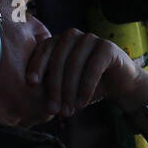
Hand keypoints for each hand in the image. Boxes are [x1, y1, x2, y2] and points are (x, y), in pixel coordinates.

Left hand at [25, 28, 147, 117]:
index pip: (43, 50)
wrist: (119, 83)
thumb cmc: (86, 84)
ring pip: (74, 64)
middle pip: (58, 60)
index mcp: (59, 41)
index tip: (31, 84)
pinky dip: (86, 87)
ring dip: (70, 91)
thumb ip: (50, 83)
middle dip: (54, 87)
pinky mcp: (107, 47)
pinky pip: (93, 67)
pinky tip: (82, 103)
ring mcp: (91, 39)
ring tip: (68, 111)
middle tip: (53, 110)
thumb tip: (28, 97)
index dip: (36, 66)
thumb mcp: (65, 83)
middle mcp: (73, 36)